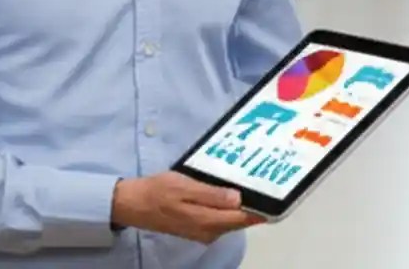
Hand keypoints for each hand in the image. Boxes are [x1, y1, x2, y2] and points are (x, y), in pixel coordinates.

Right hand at [111, 172, 264, 244]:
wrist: (132, 203)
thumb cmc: (158, 191)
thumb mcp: (185, 186)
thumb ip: (212, 195)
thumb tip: (238, 199)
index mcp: (208, 222)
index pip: (245, 218)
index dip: (262, 207)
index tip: (276, 190)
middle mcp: (209, 231)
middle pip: (240, 218)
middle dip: (253, 201)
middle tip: (265, 176)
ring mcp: (203, 231)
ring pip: (230, 217)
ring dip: (240, 202)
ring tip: (251, 178)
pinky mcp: (197, 226)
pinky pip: (220, 216)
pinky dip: (227, 204)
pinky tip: (229, 188)